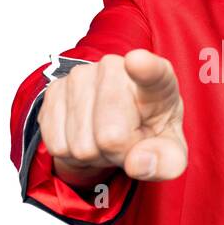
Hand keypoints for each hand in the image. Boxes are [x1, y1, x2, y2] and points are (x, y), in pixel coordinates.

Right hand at [37, 50, 187, 183]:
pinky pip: (57, 144)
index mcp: (157, 80)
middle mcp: (115, 68)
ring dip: (94, 155)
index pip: (152, 72)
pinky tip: (85, 136)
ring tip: (106, 138)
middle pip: (110, 136)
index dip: (145, 68)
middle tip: (126, 142)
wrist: (117, 125)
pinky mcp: (53, 90)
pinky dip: (70, 154)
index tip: (137, 61)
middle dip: (117, 153)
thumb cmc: (148, 131)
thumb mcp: (170, 152)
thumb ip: (166, 161)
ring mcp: (80, 75)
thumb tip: (138, 162)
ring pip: (80, 145)